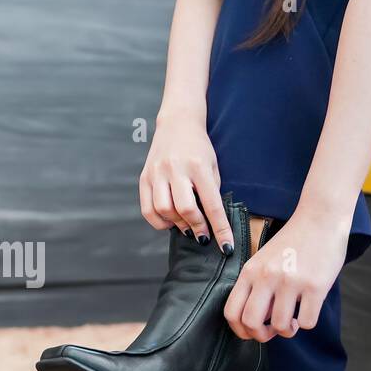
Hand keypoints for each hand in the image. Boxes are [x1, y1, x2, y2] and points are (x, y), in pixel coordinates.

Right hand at [138, 107, 234, 251]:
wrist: (177, 123)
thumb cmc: (199, 147)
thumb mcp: (213, 165)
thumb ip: (211, 191)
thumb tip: (210, 222)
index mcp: (198, 166)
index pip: (212, 204)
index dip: (220, 229)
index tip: (226, 247)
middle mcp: (175, 169)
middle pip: (184, 208)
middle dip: (196, 227)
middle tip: (202, 235)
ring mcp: (157, 173)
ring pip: (163, 210)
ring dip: (177, 224)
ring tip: (186, 226)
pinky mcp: (144, 177)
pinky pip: (147, 209)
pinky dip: (158, 221)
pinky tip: (169, 221)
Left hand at [224, 207, 348, 341]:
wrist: (321, 218)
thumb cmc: (292, 242)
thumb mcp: (264, 260)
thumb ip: (256, 286)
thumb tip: (257, 322)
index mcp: (250, 271)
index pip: (231, 312)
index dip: (240, 330)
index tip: (252, 332)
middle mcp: (267, 276)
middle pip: (252, 323)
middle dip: (262, 336)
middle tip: (273, 330)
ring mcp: (291, 281)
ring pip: (281, 326)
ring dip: (288, 331)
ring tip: (293, 320)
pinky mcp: (316, 286)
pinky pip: (307, 322)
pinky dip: (307, 323)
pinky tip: (308, 309)